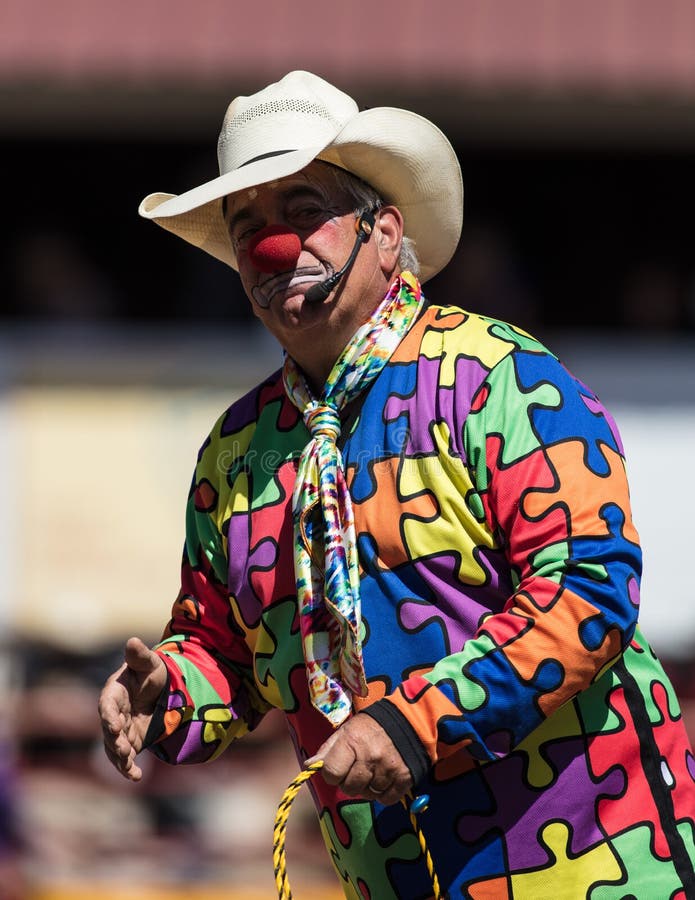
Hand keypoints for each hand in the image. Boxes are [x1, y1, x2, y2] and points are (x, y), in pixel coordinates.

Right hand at [98, 636, 166, 780]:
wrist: (160, 688)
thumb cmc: (150, 672)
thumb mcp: (149, 662)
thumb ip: (140, 655)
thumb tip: (132, 641)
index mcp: (113, 693)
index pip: (106, 706)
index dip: (108, 716)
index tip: (114, 725)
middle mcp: (112, 714)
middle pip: (109, 730)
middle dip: (115, 741)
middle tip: (124, 750)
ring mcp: (120, 730)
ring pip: (114, 747)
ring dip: (120, 758)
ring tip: (129, 767)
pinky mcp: (130, 742)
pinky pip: (125, 758)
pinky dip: (128, 768)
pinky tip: (136, 777)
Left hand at [306, 713, 411, 805]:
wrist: (407, 722)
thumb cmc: (371, 727)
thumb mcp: (347, 731)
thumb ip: (328, 749)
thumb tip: (309, 765)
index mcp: (352, 741)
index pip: (331, 773)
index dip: (331, 773)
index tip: (337, 768)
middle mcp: (370, 756)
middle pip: (349, 788)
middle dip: (350, 781)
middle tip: (357, 768)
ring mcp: (388, 769)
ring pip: (368, 795)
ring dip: (368, 787)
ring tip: (372, 771)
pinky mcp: (404, 779)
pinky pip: (386, 799)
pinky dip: (383, 794)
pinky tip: (384, 779)